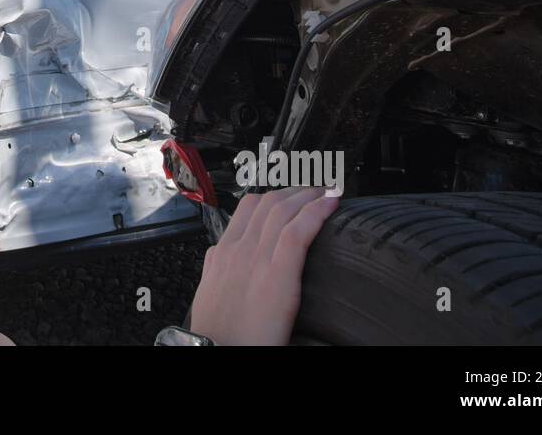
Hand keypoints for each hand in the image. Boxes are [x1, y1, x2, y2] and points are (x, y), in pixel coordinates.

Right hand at [188, 186, 339, 344]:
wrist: (216, 352)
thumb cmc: (217, 334)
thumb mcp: (210, 294)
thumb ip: (218, 271)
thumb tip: (223, 260)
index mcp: (221, 254)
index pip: (247, 209)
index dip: (274, 197)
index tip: (291, 197)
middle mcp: (237, 249)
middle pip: (267, 202)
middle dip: (295, 190)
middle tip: (315, 190)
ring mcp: (255, 258)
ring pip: (282, 209)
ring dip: (309, 195)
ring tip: (327, 191)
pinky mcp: (275, 274)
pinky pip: (297, 230)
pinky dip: (316, 211)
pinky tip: (331, 202)